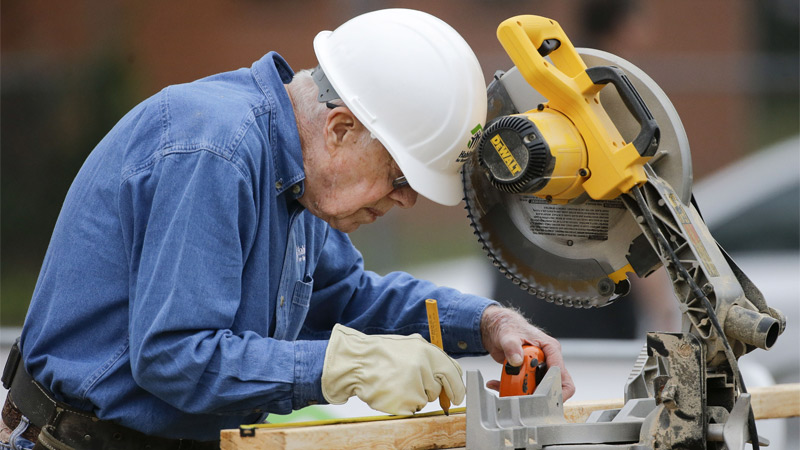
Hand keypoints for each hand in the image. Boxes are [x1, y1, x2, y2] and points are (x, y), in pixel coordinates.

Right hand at [321, 324, 464, 414]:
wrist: (356, 362)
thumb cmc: (380, 354)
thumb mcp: (409, 346)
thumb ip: (430, 358)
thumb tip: (446, 375)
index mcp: (427, 351)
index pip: (453, 372)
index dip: (456, 386)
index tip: (456, 396)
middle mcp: (424, 367)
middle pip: (439, 389)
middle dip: (434, 392)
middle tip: (423, 391)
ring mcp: (415, 384)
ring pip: (425, 399)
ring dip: (415, 396)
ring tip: (396, 383)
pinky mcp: (406, 400)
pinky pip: (412, 408)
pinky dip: (404, 404)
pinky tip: (391, 391)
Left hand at [480, 305, 575, 399]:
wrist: (498, 329)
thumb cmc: (509, 327)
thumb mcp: (508, 335)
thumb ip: (512, 347)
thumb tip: (516, 360)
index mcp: (550, 348)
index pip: (560, 372)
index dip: (553, 387)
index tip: (540, 396)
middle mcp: (548, 360)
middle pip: (554, 386)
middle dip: (539, 395)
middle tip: (523, 398)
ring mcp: (539, 368)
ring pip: (539, 390)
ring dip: (524, 394)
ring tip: (506, 389)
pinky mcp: (529, 375)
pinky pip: (525, 389)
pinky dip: (511, 390)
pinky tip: (497, 384)